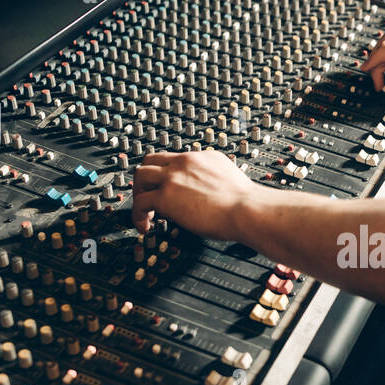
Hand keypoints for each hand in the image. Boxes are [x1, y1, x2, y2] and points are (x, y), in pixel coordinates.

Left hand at [130, 151, 256, 237]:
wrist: (247, 209)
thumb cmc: (246, 203)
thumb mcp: (229, 179)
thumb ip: (214, 180)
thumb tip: (210, 194)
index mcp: (201, 157)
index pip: (173, 158)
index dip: (165, 173)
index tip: (165, 187)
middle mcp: (184, 162)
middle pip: (150, 160)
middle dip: (146, 180)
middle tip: (148, 197)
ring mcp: (172, 177)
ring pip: (140, 176)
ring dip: (139, 194)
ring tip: (145, 213)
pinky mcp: (165, 196)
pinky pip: (140, 203)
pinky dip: (138, 216)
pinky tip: (145, 227)